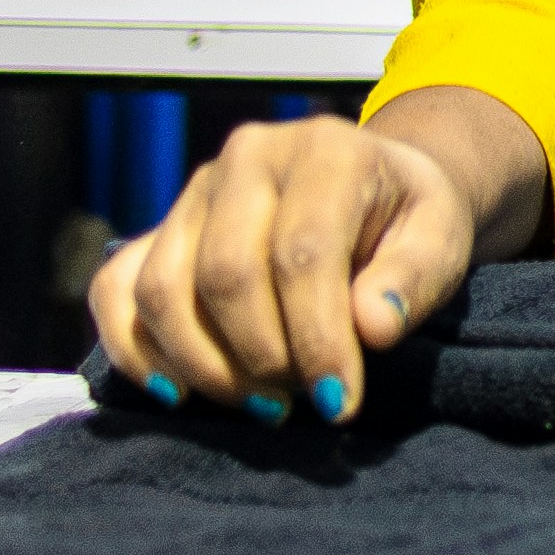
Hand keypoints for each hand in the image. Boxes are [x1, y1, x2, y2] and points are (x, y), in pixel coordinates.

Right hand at [85, 89, 538, 422]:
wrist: (376, 186)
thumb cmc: (408, 220)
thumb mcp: (440, 239)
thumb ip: (413, 280)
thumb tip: (371, 328)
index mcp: (324, 150)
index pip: (303, 253)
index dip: (316, 338)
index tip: (336, 401)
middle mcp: (247, 158)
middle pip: (225, 274)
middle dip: (262, 357)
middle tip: (302, 400)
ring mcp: (192, 192)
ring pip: (162, 289)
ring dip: (205, 366)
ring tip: (261, 404)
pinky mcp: (158, 229)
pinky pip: (115, 290)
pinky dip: (135, 351)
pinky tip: (178, 394)